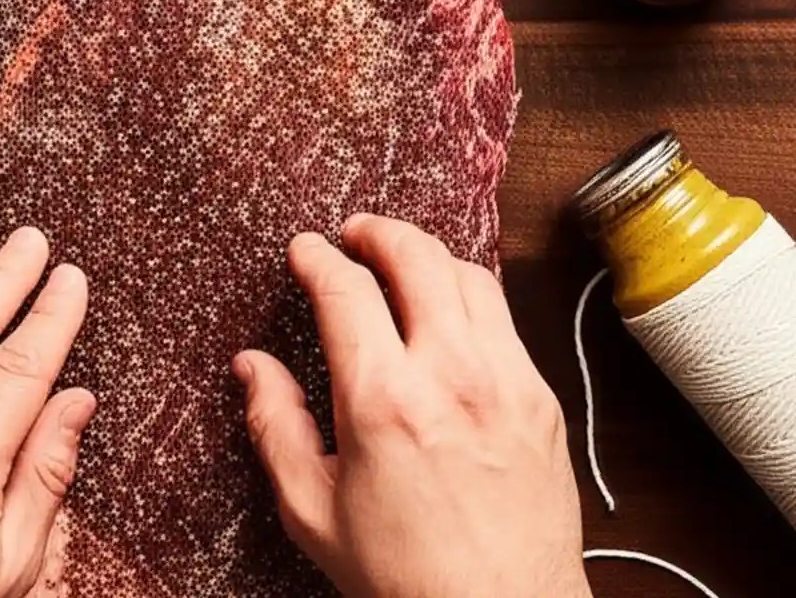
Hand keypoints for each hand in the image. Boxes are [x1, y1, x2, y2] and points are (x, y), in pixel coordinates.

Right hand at [236, 215, 590, 597]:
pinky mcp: (542, 399)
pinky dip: (470, 297)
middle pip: (418, 257)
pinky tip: (448, 315)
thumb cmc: (406, 576)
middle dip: (378, 231)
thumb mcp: (313, 511)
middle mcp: (452, 376)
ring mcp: (508, 382)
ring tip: (401, 262)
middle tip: (354, 234)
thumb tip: (253, 368)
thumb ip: (276, 427)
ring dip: (429, 255)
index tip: (304, 250)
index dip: (317, 258)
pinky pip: (505, 319)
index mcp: (384, 402)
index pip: (346, 291)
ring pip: (471, 276)